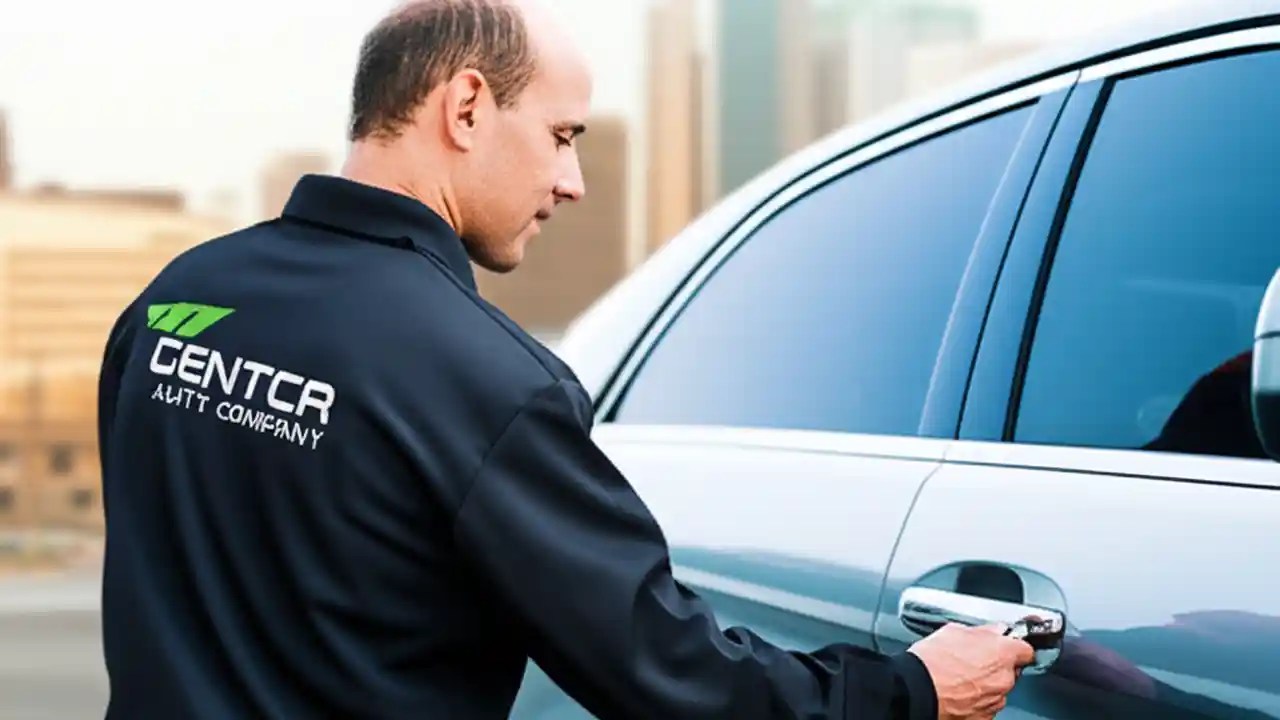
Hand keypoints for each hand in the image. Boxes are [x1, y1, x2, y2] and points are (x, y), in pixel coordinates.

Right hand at [908, 623, 1034, 719]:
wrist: (917, 690)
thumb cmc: (932, 661)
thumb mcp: (954, 631)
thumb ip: (981, 632)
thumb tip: (992, 631)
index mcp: (1002, 653)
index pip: (1025, 649)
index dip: (1013, 646)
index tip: (1005, 645)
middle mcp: (1004, 678)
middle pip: (1010, 670)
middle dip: (995, 665)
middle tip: (973, 660)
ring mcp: (995, 701)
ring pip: (997, 689)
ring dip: (985, 684)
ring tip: (960, 678)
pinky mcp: (984, 717)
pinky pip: (985, 705)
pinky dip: (976, 700)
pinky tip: (958, 692)